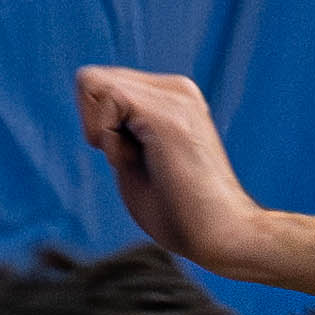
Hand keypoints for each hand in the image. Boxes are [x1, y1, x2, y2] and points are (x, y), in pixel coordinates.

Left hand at [74, 65, 274, 268]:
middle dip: (94, 124)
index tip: (126, 157)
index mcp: (171, 99)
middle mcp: (175, 89)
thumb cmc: (178, 214)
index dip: (97, 124)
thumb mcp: (136, 163)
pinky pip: (106, 97)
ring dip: (100, 131)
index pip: (104, 85)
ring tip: (137, 161)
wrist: (222, 235)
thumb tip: (92, 118)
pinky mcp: (168, 113)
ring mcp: (175, 97)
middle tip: (129, 160)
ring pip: (94, 82)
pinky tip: (132, 160)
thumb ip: (118, 136)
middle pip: (93, 80)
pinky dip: (105, 135)